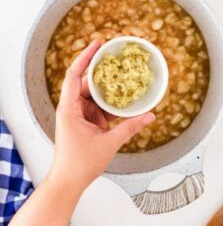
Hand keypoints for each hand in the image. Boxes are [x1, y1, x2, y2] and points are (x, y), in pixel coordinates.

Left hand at [50, 40, 155, 191]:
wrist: (68, 181)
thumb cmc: (79, 164)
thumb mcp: (109, 143)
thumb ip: (130, 127)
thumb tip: (150, 115)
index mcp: (69, 109)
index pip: (74, 75)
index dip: (85, 57)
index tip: (97, 44)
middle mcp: (71, 109)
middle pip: (87, 83)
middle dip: (104, 73)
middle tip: (119, 60)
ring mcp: (78, 116)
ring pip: (95, 96)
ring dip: (110, 91)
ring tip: (127, 81)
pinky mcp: (86, 123)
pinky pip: (100, 108)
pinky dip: (112, 105)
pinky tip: (125, 102)